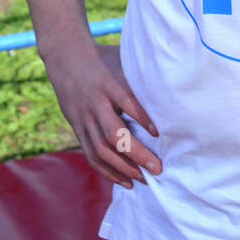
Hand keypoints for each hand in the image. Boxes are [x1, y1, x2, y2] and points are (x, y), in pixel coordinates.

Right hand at [41, 38, 161, 189]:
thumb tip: (174, 80)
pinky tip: (125, 181)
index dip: (141, 118)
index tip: (159, 133)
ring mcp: (84, 118)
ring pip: (101, 149)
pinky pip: (91, 155)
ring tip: (144, 180)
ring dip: (123, 168)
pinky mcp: (78, 129)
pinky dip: (108, 171)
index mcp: (108, 83)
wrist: (65, 59)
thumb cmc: (103, 58)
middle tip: (158, 168)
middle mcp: (95, 103)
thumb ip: (141, 72)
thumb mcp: (121, 58)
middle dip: (136, 154)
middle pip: (113, 133)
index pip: (125, 101)